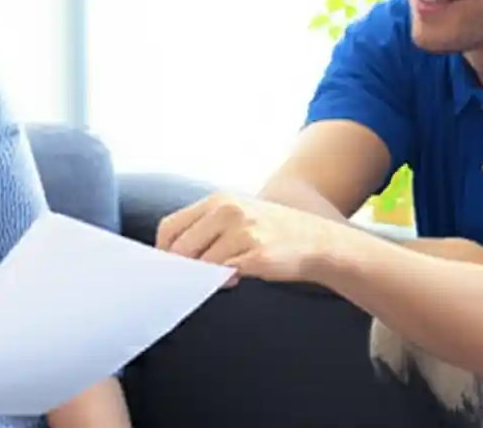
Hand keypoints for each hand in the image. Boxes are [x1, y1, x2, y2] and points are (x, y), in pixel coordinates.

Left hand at [155, 193, 337, 283]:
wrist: (319, 240)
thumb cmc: (272, 231)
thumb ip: (206, 228)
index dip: (163, 250)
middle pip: (182, 247)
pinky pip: (226, 274)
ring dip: (207, 276)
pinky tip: (236, 279)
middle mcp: (229, 211)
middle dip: (182, 267)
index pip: (171, 226)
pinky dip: (225, 281)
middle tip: (190, 278)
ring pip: (203, 263)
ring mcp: (244, 232)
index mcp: (219, 201)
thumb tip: (172, 255)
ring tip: (224, 275)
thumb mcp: (237, 216)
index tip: (166, 266)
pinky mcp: (258, 254)